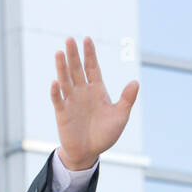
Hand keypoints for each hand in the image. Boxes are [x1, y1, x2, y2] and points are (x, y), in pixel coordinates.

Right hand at [51, 36, 138, 170]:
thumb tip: (135, 82)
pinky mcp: (62, 113)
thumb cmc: (105, 134)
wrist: (89, 152)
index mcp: (97, 90)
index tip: (87, 39)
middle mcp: (82, 92)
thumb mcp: (120, 116)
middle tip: (70, 39)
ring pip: (65, 80)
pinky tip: (55, 82)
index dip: (90, 54)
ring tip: (60, 53)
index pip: (92, 68)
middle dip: (74, 55)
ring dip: (62, 67)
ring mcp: (71, 101)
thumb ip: (127, 99)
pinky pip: (58, 100)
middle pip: (77, 69)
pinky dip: (56, 92)